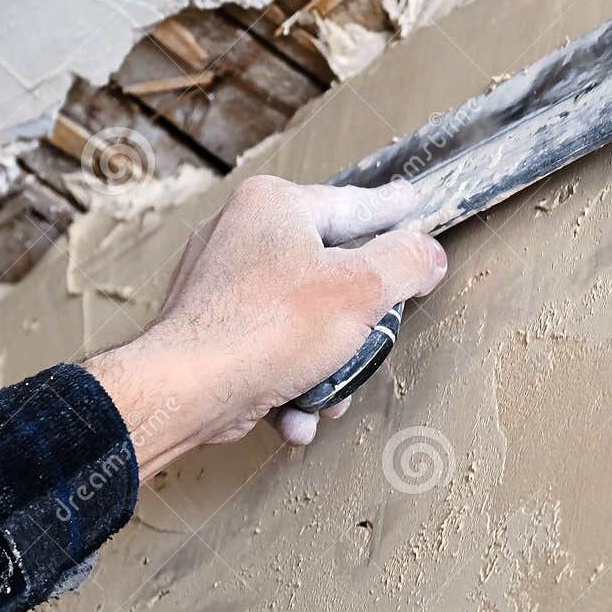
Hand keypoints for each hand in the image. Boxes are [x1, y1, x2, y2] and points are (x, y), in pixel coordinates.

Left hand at [83, 175, 445, 474]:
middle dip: (354, 325)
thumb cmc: (265, 331)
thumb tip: (426, 254)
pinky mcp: (210, 325)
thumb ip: (405, 263)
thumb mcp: (362, 289)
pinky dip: (288, 380)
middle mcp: (242, 232)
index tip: (413, 203)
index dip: (393, 211)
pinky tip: (294, 409)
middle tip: (369, 343)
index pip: (354, 204)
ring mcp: (220, 280)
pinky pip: (270, 345)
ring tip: (324, 393)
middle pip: (332, 270)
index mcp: (276, 205)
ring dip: (324, 365)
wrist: (184, 390)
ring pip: (302, 317)